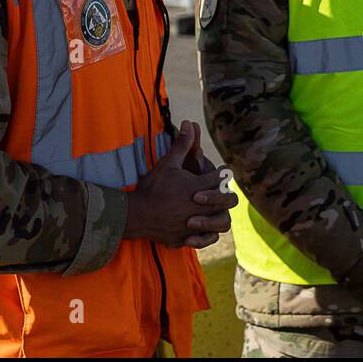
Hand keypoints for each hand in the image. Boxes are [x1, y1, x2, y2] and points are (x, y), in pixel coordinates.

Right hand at [124, 121, 237, 248]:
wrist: (134, 215)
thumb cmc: (152, 187)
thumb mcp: (168, 164)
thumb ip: (182, 145)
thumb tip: (189, 122)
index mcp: (196, 187)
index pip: (221, 177)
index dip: (222, 173)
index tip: (218, 172)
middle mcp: (199, 207)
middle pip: (227, 200)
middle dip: (226, 193)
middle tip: (220, 190)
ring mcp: (194, 225)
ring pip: (222, 222)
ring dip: (220, 214)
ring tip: (213, 209)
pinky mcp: (187, 237)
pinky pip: (209, 239)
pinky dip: (210, 233)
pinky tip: (205, 226)